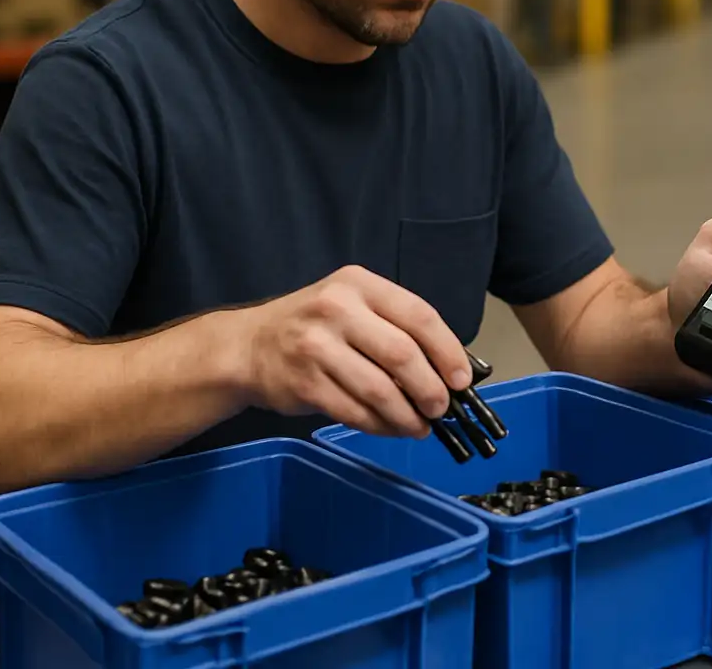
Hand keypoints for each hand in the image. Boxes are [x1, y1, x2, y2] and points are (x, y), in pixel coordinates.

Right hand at [240, 265, 472, 437]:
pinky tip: (392, 427)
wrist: (249, 346)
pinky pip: (354, 411)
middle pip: (401, 354)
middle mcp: (337, 309)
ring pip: (379, 390)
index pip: (418, 315)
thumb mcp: (354, 305)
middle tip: (442, 407)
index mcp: (360, 284)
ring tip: (420, 425)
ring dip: (407, 415)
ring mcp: (316, 346)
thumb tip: (449, 370)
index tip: (462, 379)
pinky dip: (381, 425)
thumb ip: (396, 327)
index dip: (447, 351)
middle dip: (431, 388)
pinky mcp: (303, 383)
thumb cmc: (316, 326)